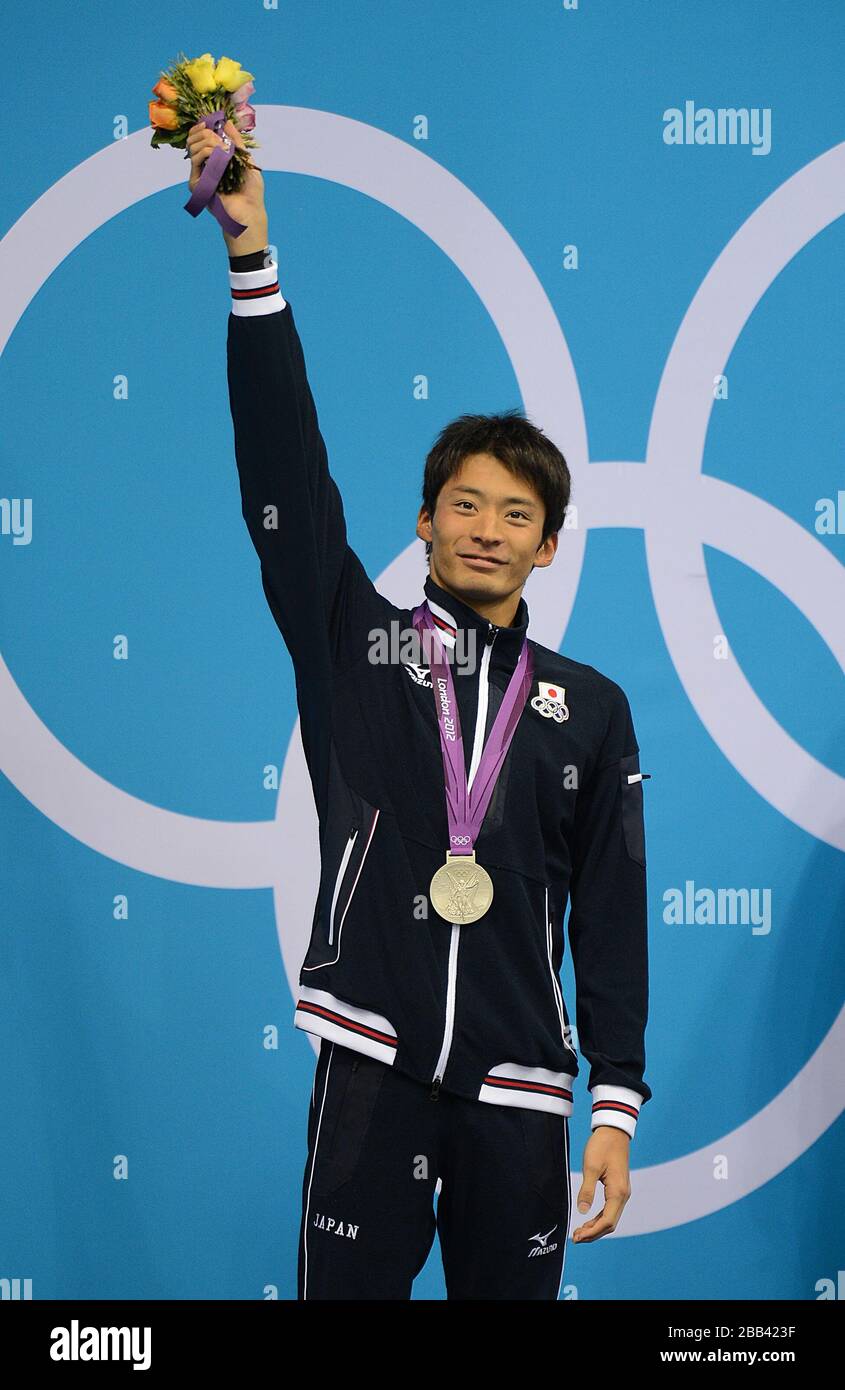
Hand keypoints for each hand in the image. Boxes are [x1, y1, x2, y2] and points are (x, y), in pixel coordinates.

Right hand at [185, 118, 268, 255]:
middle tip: (219, 137)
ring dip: (208, 140)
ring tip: (222, 146)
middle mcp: (205, 167)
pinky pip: (196, 160)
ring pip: (193, 147)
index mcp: (215, 160)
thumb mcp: (247, 161)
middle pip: (194, 140)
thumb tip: (227, 122)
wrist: (250, 212)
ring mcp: (201, 175)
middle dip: (205, 131)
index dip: (203, 128)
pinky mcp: (198, 184)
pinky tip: (218, 154)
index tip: (211, 121)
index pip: (200, 139)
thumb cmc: (251, 192)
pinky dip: (207, 151)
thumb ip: (236, 142)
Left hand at [571, 1126, 631, 1242]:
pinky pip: (610, 1210)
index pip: (607, 1221)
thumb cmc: (602, 1146)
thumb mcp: (591, 1167)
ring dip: (596, 1227)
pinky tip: (588, 1220)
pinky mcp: (618, 1189)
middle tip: (575, 1238)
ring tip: (579, 1232)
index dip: (592, 1232)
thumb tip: (582, 1211)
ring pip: (610, 1218)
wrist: (614, 1131)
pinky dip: (599, 1218)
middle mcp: (623, 1195)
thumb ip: (587, 1190)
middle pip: (610, 1223)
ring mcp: (621, 1193)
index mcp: (618, 1192)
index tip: (577, 1237)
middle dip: (593, 1233)